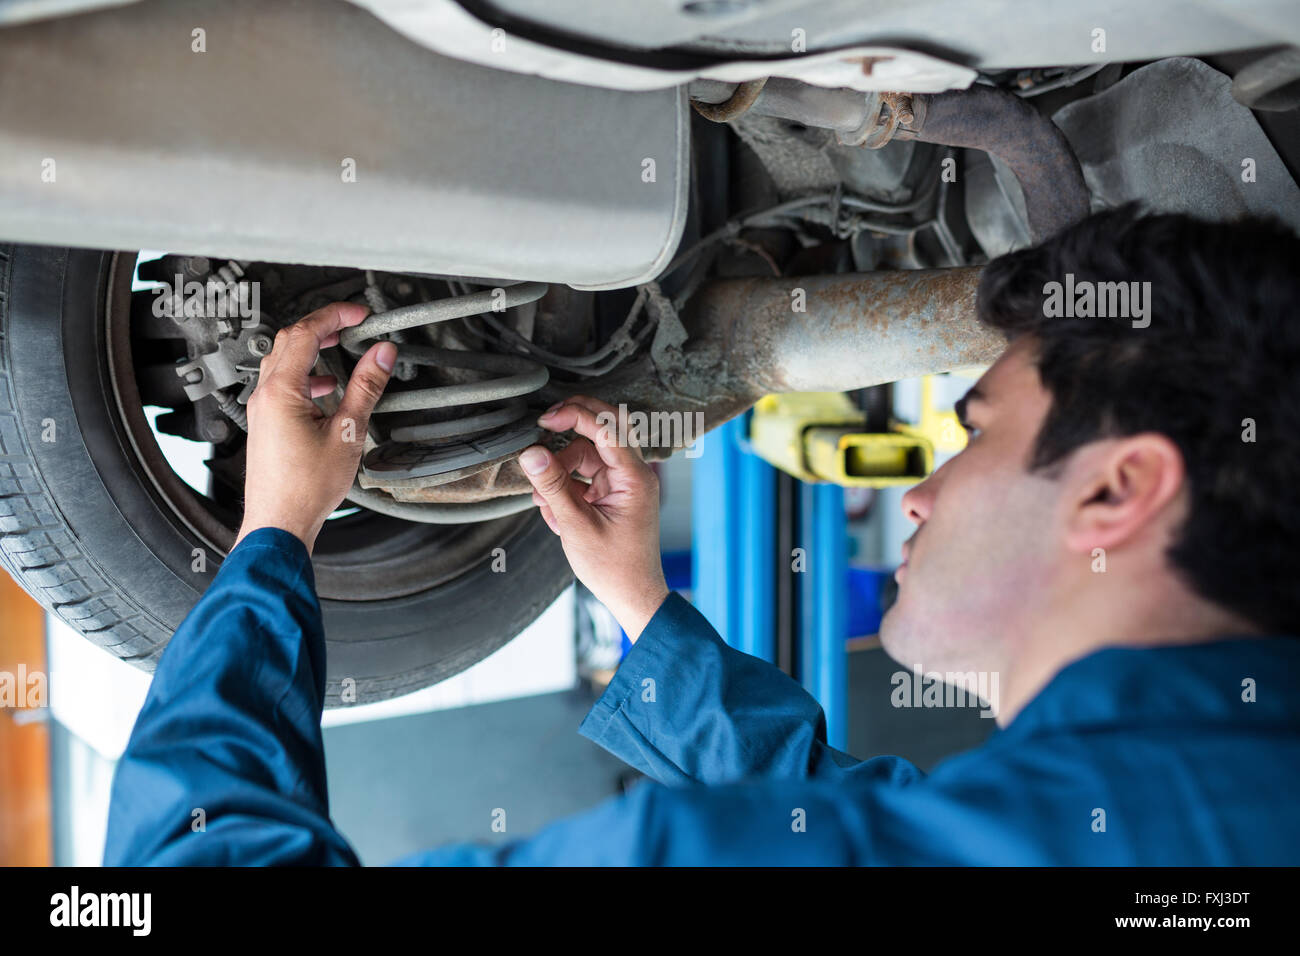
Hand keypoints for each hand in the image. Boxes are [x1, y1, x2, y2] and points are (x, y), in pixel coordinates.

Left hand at [235, 302, 396, 553]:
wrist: (280, 522)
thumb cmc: (306, 487)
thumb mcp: (348, 432)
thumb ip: (365, 387)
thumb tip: (381, 355)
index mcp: (281, 391)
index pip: (305, 333)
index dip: (334, 316)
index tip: (359, 314)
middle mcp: (264, 395)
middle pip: (288, 341)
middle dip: (322, 327)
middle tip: (350, 325)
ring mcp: (261, 409)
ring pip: (282, 362)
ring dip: (312, 350)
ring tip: (340, 352)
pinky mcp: (265, 423)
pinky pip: (281, 384)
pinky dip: (305, 375)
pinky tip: (325, 390)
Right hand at [519, 396, 668, 639]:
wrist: (632, 595)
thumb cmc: (613, 567)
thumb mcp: (575, 525)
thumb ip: (553, 486)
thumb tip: (530, 452)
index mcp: (635, 478)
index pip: (607, 428)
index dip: (574, 416)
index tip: (544, 420)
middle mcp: (634, 473)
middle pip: (606, 426)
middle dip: (574, 423)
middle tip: (544, 424)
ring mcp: (624, 482)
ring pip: (589, 453)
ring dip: (562, 469)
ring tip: (544, 502)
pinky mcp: (613, 493)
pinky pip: (586, 474)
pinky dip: (567, 486)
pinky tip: (554, 511)